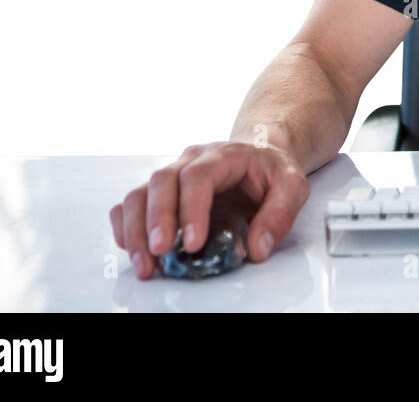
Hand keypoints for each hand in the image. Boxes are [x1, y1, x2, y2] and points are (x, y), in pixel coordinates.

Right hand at [109, 141, 310, 279]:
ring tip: (146, 264)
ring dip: (136, 230)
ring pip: (139, 194)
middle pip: (162, 182)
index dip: (191, 209)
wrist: (259, 157)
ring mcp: (171, 175)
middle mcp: (190, 160)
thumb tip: (258, 248)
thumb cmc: (271, 172)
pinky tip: (133, 250)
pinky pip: (130, 205)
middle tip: (161, 253)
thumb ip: (280, 214)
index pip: (200, 176)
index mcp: (224, 154)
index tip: (194, 242)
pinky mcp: (158, 194)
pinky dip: (125, 228)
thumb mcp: (292, 185)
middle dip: (158, 221)